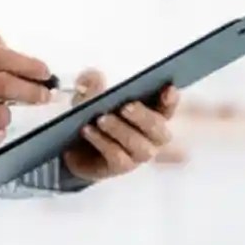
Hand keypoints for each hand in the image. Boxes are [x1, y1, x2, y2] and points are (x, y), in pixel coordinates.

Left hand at [61, 68, 179, 181]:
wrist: (72, 148)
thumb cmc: (91, 118)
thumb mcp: (87, 97)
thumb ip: (90, 84)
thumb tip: (94, 76)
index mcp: (151, 115)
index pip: (167, 108)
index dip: (171, 100)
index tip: (169, 88)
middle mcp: (151, 138)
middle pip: (159, 130)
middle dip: (144, 117)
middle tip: (126, 107)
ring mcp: (138, 155)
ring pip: (141, 146)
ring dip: (121, 130)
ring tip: (101, 118)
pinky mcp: (120, 167)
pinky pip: (118, 157)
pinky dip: (103, 142)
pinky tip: (89, 131)